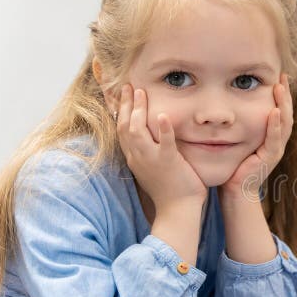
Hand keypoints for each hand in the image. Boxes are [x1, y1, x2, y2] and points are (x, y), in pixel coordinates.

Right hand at [117, 84, 206, 212]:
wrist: (177, 210)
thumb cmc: (169, 190)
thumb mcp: (153, 169)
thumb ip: (150, 152)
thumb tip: (152, 138)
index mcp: (134, 158)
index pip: (121, 130)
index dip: (120, 111)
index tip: (121, 95)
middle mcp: (138, 157)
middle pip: (125, 126)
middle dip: (126, 104)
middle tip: (128, 85)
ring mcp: (151, 160)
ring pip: (138, 131)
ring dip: (139, 110)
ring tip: (142, 92)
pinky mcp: (168, 163)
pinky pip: (164, 143)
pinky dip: (164, 129)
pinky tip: (164, 115)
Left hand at [219, 74, 292, 200]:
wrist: (236, 191)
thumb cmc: (234, 165)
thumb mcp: (238, 140)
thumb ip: (239, 125)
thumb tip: (228, 105)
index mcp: (272, 137)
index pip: (281, 111)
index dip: (282, 95)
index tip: (278, 77)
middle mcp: (277, 142)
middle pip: (287, 114)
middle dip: (285, 95)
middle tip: (283, 77)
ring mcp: (275, 150)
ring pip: (285, 123)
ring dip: (283, 105)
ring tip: (280, 88)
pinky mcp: (269, 158)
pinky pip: (274, 139)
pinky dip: (275, 125)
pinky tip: (273, 111)